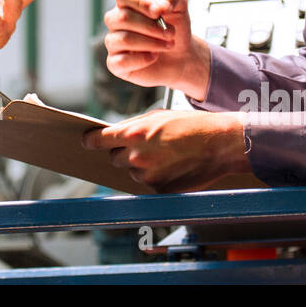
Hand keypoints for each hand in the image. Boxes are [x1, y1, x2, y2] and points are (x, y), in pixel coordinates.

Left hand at [82, 110, 250, 191]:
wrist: (220, 144)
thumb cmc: (190, 125)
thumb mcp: (157, 116)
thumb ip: (133, 126)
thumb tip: (112, 135)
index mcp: (132, 134)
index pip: (97, 141)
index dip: (91, 141)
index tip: (86, 142)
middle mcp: (136, 157)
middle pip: (114, 158)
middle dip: (123, 152)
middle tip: (143, 146)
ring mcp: (147, 176)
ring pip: (132, 172)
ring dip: (141, 166)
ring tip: (165, 155)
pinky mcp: (160, 190)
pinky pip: (149, 185)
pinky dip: (157, 178)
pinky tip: (173, 167)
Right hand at [102, 0, 209, 99]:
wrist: (182, 56)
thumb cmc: (175, 29)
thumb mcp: (180, 7)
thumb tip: (159, 6)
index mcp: (128, 4)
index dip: (140, 2)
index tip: (159, 11)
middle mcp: (116, 21)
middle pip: (123, 18)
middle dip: (151, 27)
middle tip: (171, 33)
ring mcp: (114, 42)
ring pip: (124, 39)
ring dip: (151, 43)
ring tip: (168, 45)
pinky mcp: (115, 64)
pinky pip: (121, 61)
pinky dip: (143, 59)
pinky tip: (153, 57)